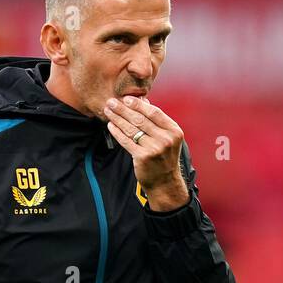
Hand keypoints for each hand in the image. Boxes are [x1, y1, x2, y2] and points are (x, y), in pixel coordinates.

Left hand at [103, 95, 189, 210]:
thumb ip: (157, 121)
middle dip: (124, 109)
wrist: (165, 183)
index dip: (139, 105)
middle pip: (141, 120)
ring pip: (132, 129)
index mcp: (174, 131)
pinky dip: (117, 132)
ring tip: (108, 112)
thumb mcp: (167, 138)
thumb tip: (144, 101)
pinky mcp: (143, 158)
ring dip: (118, 119)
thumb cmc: (164, 158)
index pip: (154, 113)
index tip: (126, 99)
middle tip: (112, 102)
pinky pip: (127, 141)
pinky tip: (111, 126)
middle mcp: (165, 139)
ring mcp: (154, 149)